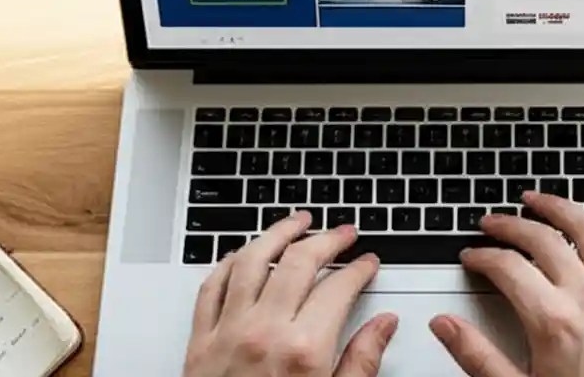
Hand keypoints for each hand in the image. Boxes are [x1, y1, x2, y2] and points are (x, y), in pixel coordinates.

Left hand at [183, 212, 397, 376]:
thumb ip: (362, 362)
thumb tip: (384, 325)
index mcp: (304, 350)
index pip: (339, 287)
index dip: (358, 268)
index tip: (367, 262)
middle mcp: (264, 333)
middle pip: (298, 262)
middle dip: (326, 240)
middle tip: (343, 233)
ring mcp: (227, 334)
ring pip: (252, 261)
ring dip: (277, 234)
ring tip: (296, 222)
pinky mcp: (199, 344)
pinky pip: (212, 286)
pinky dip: (231, 262)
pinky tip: (245, 254)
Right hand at [430, 193, 583, 376]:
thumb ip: (479, 357)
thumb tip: (446, 328)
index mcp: (552, 320)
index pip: (506, 267)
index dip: (482, 255)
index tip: (472, 255)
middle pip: (542, 239)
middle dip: (511, 224)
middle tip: (492, 222)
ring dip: (559, 207)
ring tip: (538, 199)